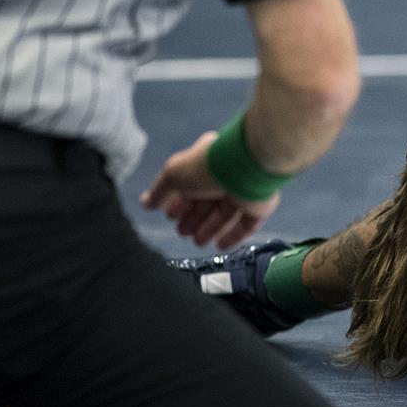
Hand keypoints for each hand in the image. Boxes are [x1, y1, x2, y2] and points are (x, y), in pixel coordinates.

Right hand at [141, 131, 280, 248]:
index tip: (170, 216)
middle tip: (182, 233)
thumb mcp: (173, 175)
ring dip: (209, 229)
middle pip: (207, 202)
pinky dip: (232, 236)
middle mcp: (227, 175)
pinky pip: (246, 224)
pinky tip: (219, 246)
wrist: (247, 167)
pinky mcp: (260, 205)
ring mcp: (245, 189)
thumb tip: (146, 204)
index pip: (190, 185)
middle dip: (193, 219)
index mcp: (207, 161)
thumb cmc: (208, 166)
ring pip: (225, 214)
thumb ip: (159, 191)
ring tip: (197, 242)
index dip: (179, 202)